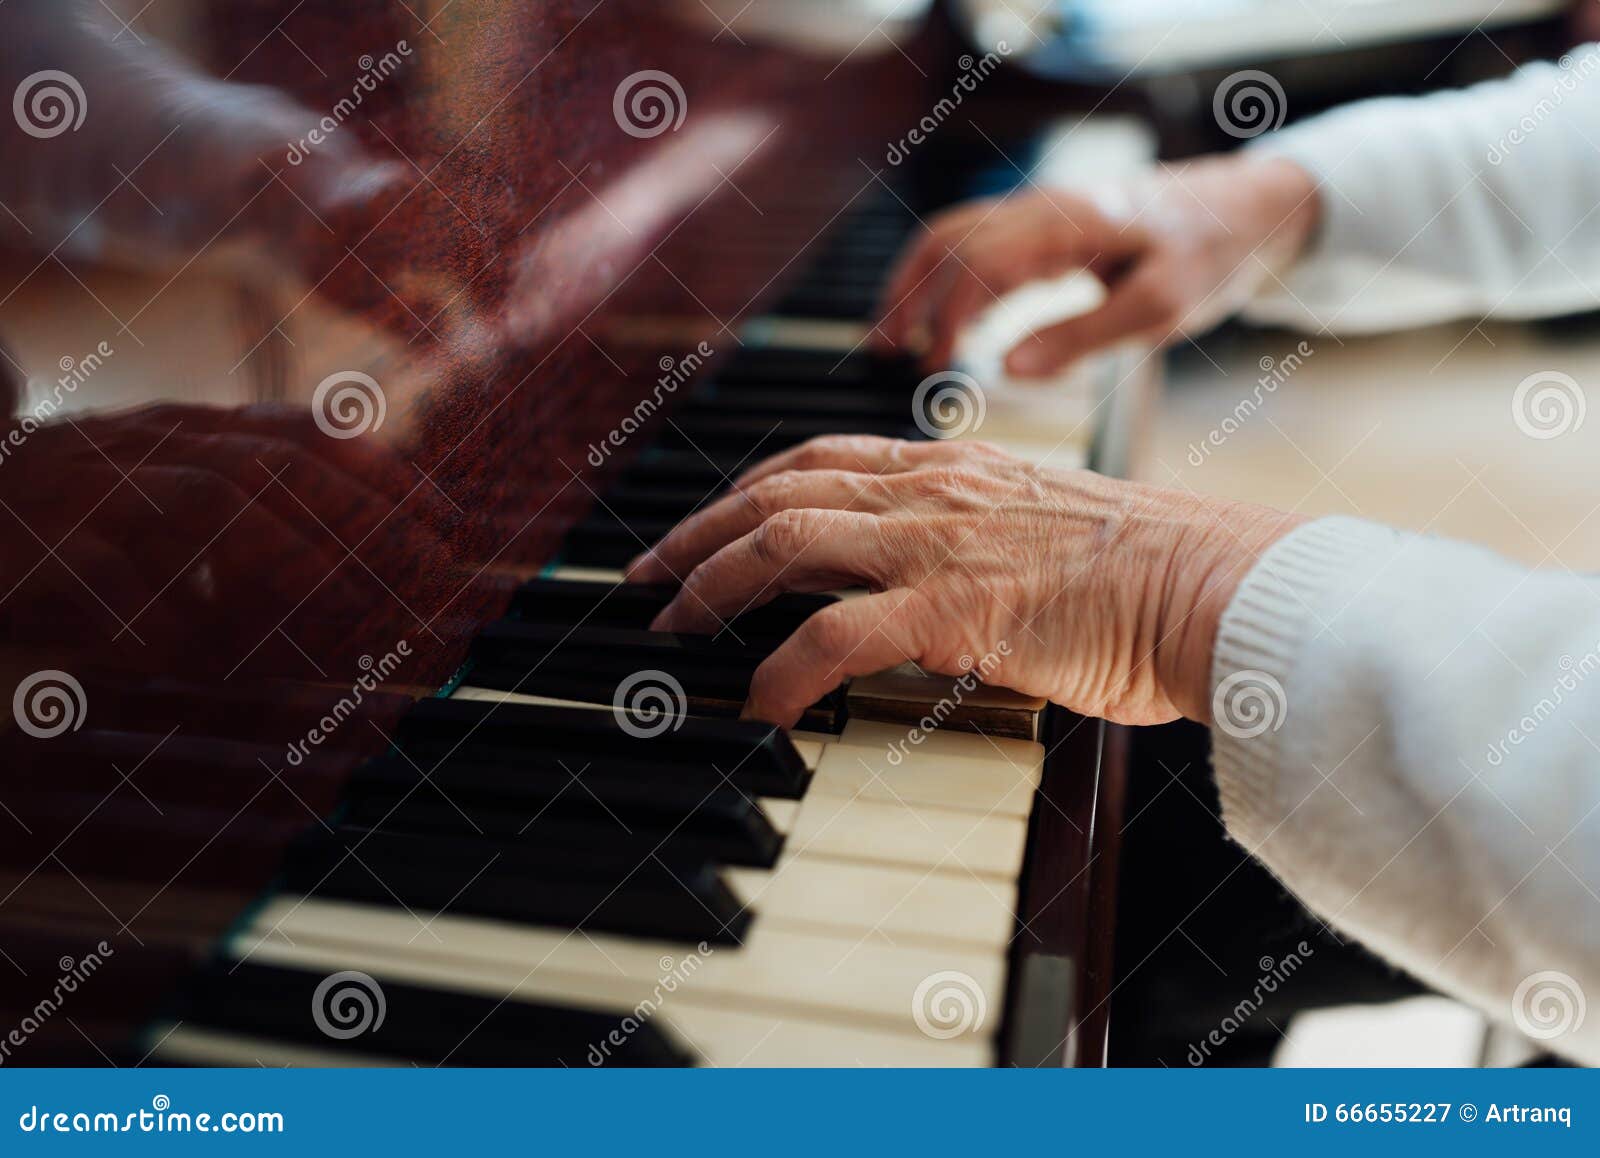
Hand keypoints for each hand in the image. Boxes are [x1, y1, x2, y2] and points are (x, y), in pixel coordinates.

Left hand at [625, 436, 1304, 727]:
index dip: (742, 492)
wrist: (1212, 584)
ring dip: (710, 587)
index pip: (815, 459)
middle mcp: (930, 491)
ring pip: (782, 543)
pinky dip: (779, 671)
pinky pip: (832, 635)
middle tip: (646, 580)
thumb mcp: (1040, 525)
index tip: (700, 527)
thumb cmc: (1145, 569)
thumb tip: (931, 576)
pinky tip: (758, 704)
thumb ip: (974, 533)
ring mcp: (937, 544)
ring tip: (674, 632)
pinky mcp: (953, 607)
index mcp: (950, 465)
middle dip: (694, 535)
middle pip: (774, 493)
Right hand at [876, 154, 1319, 377]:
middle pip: (947, 240)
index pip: (980, 261)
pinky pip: (975, 244)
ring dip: (914, 284)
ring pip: (952, 237)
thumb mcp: (1160, 310)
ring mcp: (1040, 213)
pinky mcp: (1044, 228)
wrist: (1243, 211)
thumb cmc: (1208, 256)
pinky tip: (936, 317)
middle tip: (883, 352)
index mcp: (1068, 223)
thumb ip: (1081, 339)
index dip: (945, 314)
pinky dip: (943, 279)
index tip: (930, 366)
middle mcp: (1042, 209)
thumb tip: (1007, 370)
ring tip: (891, 337)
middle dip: (907, 295)